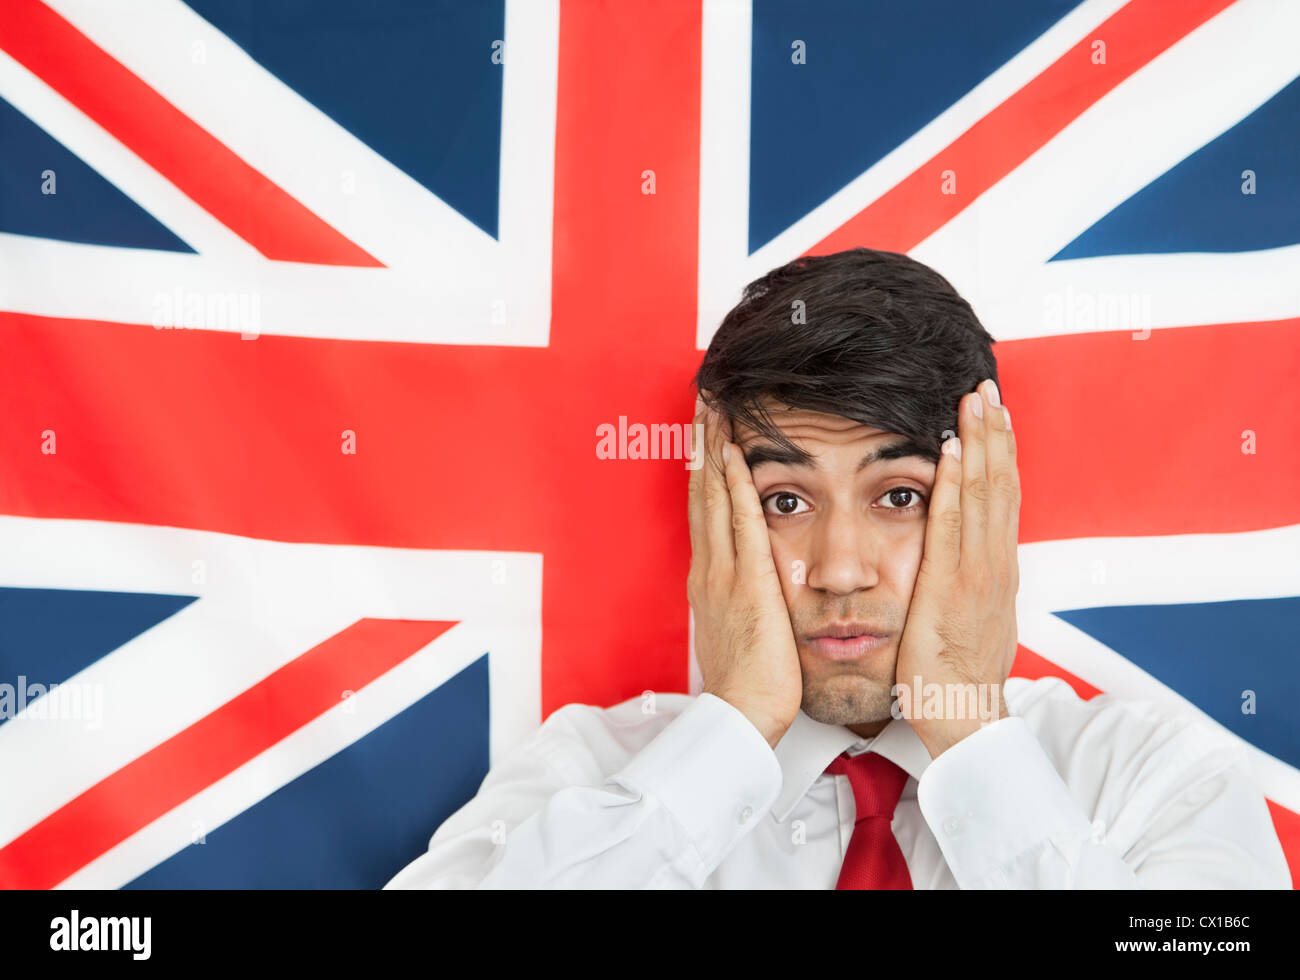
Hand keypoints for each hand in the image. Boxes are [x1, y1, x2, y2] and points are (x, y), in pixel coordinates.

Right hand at [688, 395, 801, 747]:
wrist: (743, 714)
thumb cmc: (751, 680)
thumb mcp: (740, 629)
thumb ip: (743, 596)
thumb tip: (752, 580)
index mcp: (709, 578)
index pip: (705, 509)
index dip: (704, 467)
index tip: (707, 431)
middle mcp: (709, 568)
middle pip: (701, 491)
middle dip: (702, 443)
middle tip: (704, 400)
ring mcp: (722, 573)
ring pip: (715, 497)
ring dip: (714, 449)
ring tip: (714, 408)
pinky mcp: (746, 584)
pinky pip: (740, 524)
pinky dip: (735, 486)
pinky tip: (734, 455)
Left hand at [895, 379, 1019, 758]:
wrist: (964, 715)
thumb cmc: (957, 673)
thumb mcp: (969, 617)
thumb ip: (967, 582)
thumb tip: (963, 561)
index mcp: (997, 569)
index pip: (1003, 498)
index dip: (1001, 453)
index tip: (995, 414)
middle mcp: (995, 563)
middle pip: (1001, 484)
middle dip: (995, 432)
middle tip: (988, 386)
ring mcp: (979, 573)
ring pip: (985, 494)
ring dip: (980, 443)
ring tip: (975, 401)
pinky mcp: (954, 586)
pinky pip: (954, 526)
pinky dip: (956, 485)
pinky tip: (951, 451)